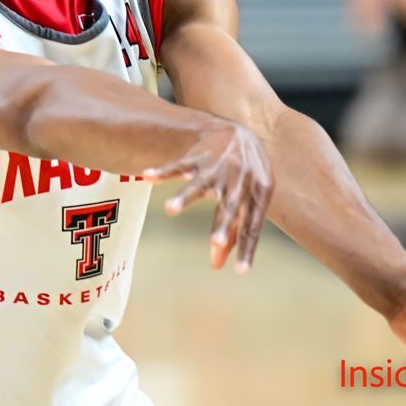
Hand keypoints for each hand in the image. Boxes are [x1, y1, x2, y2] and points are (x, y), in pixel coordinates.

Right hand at [142, 121, 273, 273]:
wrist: (239, 133)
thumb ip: (235, 231)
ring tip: (170, 210)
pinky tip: (147, 176)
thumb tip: (217, 266)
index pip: (252, 224)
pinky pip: (179, 165)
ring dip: (185, 196)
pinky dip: (164, 172)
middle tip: (216, 243)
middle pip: (231, 205)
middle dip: (223, 224)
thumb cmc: (246, 177)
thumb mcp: (249, 201)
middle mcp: (240, 179)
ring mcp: (218, 167)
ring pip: (201, 183)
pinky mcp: (198, 158)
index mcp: (258, 192)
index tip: (240, 272)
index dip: (247, 248)